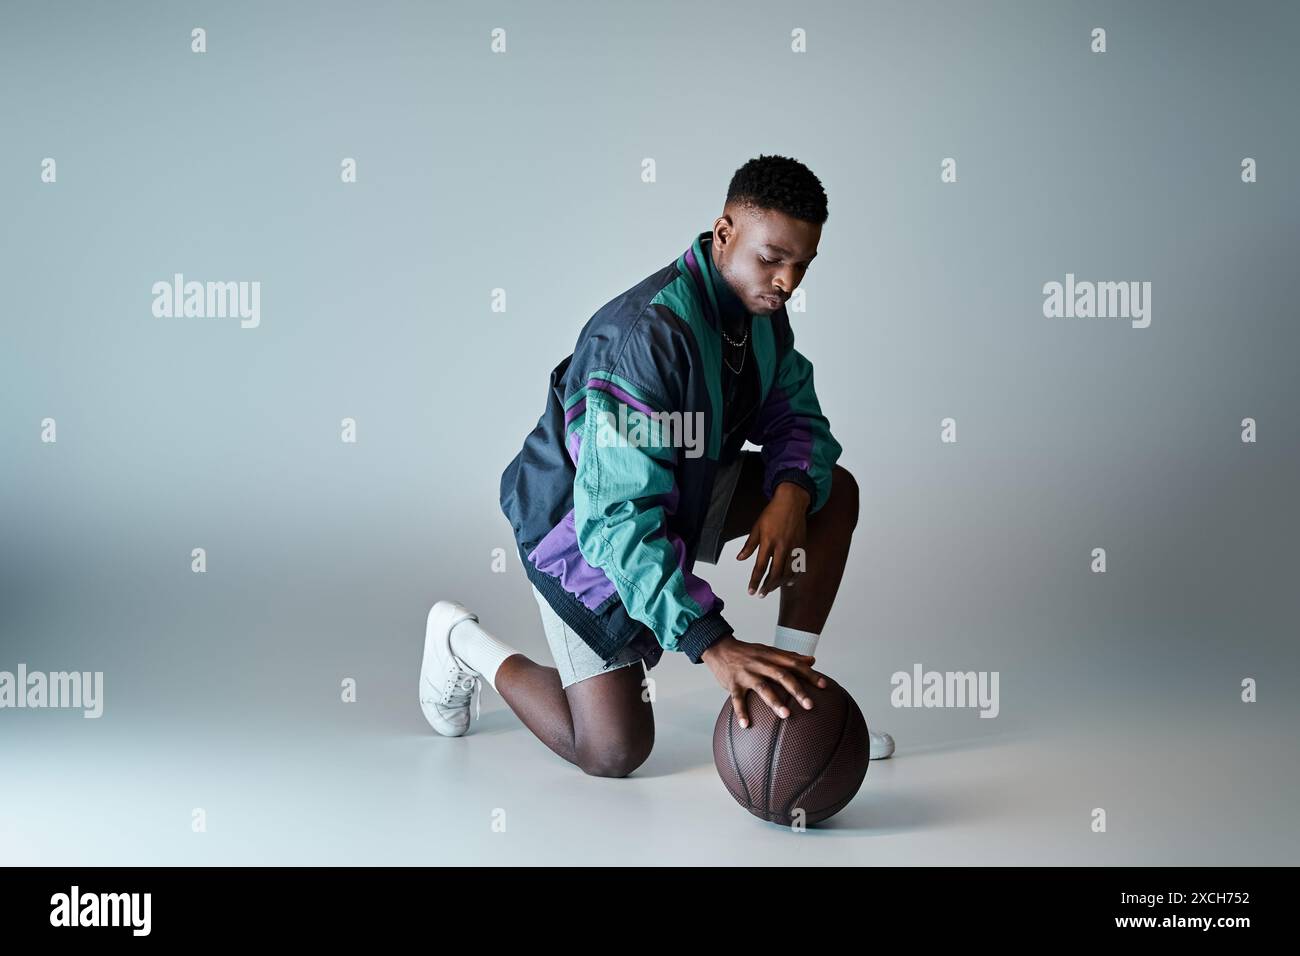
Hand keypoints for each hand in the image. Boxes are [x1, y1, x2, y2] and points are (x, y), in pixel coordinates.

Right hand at [701, 634, 828, 728]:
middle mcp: (760, 663)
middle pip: (782, 676)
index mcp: (771, 656)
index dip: (809, 674)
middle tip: (810, 705)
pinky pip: (737, 699)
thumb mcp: (768, 650)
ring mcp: (746, 673)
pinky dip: (741, 712)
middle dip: (797, 690)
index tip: (823, 686)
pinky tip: (746, 725)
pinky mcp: (732, 683)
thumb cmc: (748, 652)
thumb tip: (812, 660)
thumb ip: (789, 656)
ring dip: (774, 701)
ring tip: (786, 715)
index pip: (794, 663)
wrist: (719, 647)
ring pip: (762, 687)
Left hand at [736, 481, 809, 596]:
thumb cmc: (772, 513)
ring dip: (780, 584)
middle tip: (761, 594)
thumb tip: (740, 559)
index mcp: (768, 542)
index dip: (755, 581)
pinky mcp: (801, 546)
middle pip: (775, 573)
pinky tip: (789, 582)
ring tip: (772, 589)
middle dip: (767, 586)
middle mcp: (781, 547)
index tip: (751, 591)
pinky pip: (798, 566)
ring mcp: (793, 547)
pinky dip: (794, 576)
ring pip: (788, 572)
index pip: (760, 567)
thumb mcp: (756, 527)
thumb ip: (749, 545)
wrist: (791, 502)